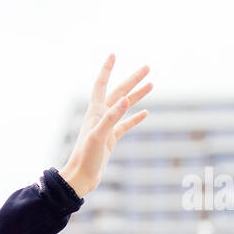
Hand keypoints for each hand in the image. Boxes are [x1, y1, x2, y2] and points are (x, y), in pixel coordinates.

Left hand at [58, 55, 150, 198]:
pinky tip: (145, 113)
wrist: (81, 178)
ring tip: (152, 83)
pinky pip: (125, 125)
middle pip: (118, 92)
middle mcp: (100, 117)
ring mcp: (106, 127)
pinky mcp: (111, 139)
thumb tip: (125, 100)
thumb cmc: (86, 158)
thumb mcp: (99, 137)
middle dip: (132, 79)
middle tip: (147, 67)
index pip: (101, 85)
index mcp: (95, 112)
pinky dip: (135, 118)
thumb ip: (111, 118)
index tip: (113, 55)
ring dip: (137, 94)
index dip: (107, 70)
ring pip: (124, 106)